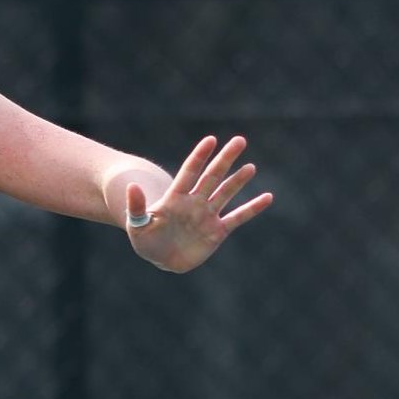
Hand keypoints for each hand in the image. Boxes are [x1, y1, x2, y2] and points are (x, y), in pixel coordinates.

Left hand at [124, 135, 272, 272]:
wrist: (160, 258)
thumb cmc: (146, 239)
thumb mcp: (137, 224)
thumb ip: (137, 206)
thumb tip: (131, 186)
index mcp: (175, 197)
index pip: (190, 171)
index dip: (199, 156)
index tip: (211, 140)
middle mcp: (194, 202)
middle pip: (212, 176)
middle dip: (225, 159)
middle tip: (240, 140)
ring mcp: (207, 215)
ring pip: (225, 193)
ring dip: (238, 180)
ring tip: (251, 166)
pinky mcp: (217, 232)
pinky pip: (237, 218)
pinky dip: (252, 208)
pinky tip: (267, 197)